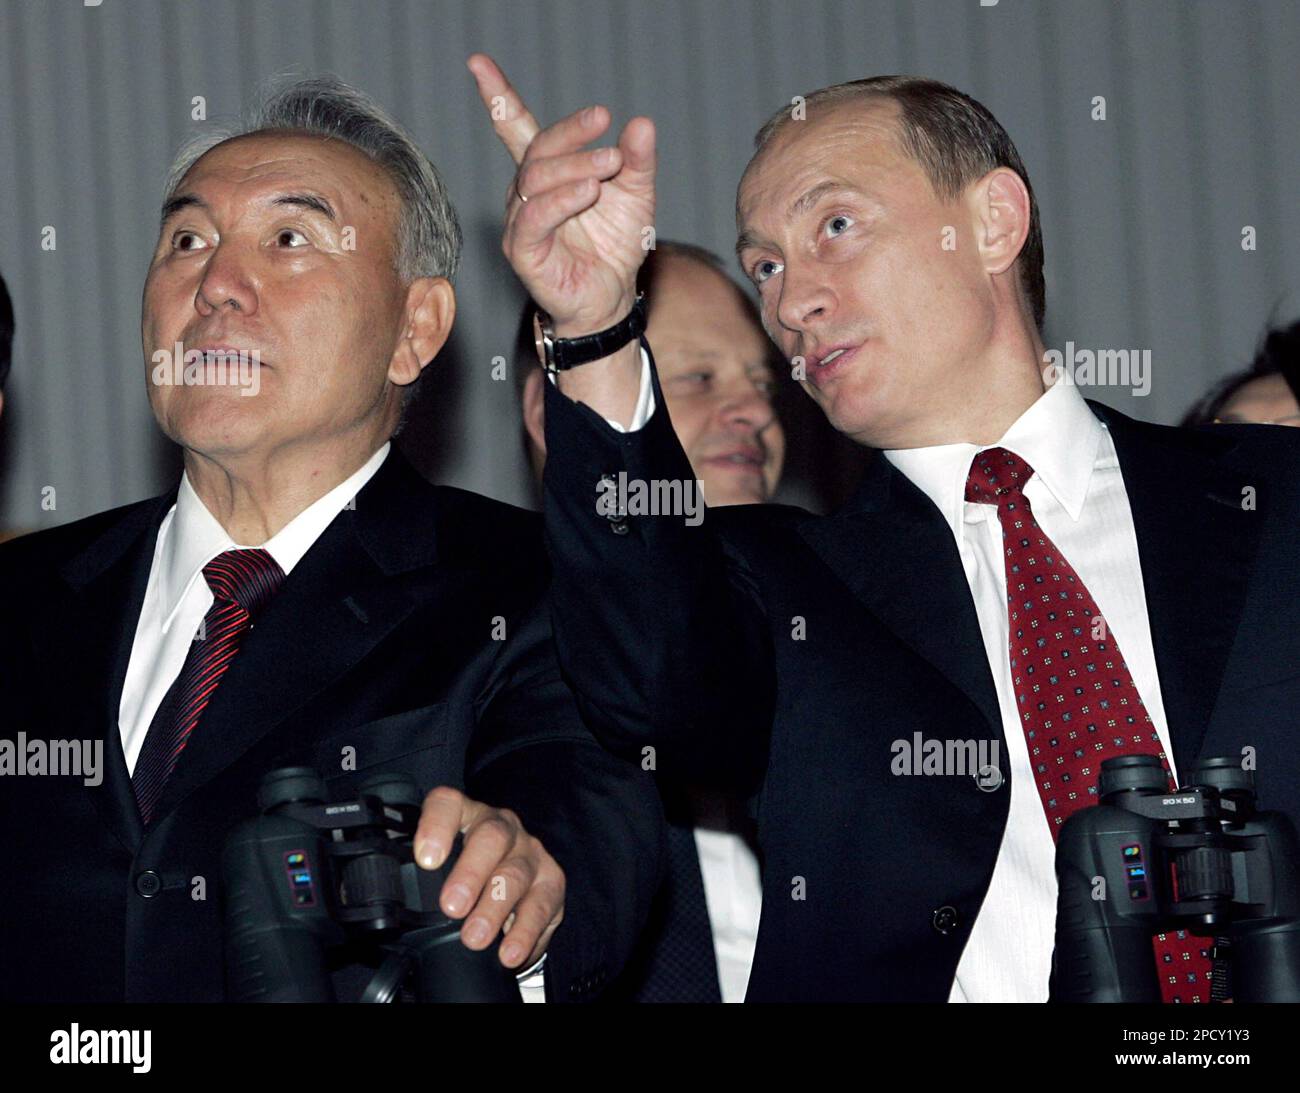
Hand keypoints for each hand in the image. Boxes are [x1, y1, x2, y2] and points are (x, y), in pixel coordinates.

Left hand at [413, 786, 565, 969]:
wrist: (512, 888)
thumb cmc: (464, 878)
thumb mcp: (438, 870)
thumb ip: (413, 878)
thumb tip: (377, 904)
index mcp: (466, 816)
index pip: (449, 804)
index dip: (437, 825)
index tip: (425, 859)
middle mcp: (502, 827)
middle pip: (491, 837)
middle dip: (471, 873)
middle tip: (452, 906)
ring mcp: (530, 853)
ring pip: (515, 873)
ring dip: (494, 908)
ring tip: (474, 938)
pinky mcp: (552, 882)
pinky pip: (541, 905)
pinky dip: (524, 932)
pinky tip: (509, 952)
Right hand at [467, 52, 654, 336]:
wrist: (612, 299)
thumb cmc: (615, 247)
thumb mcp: (636, 196)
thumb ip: (638, 161)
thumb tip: (642, 123)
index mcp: (547, 172)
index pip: (516, 128)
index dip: (498, 96)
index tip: (479, 63)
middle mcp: (526, 193)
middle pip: (537, 150)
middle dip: (573, 136)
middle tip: (612, 139)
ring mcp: (520, 222)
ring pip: (535, 180)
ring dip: (575, 167)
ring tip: (611, 166)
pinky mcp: (523, 251)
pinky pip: (533, 218)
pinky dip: (561, 201)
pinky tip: (588, 192)